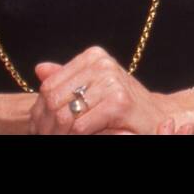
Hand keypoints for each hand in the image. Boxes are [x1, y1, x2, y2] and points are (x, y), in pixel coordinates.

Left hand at [29, 47, 193, 134]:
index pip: (50, 85)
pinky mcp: (119, 103)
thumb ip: (68, 78)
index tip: (39, 126)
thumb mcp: (93, 88)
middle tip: (46, 135)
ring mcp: (112, 81)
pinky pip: (81, 125)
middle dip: (47, 124)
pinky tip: (81, 137)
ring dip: (60, 132)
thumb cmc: (122, 105)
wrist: (155, 116)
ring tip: (61, 136)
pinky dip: (76, 136)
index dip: (40, 110)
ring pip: (66, 114)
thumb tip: (40, 69)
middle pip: (54, 99)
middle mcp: (103, 64)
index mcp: (94, 56)